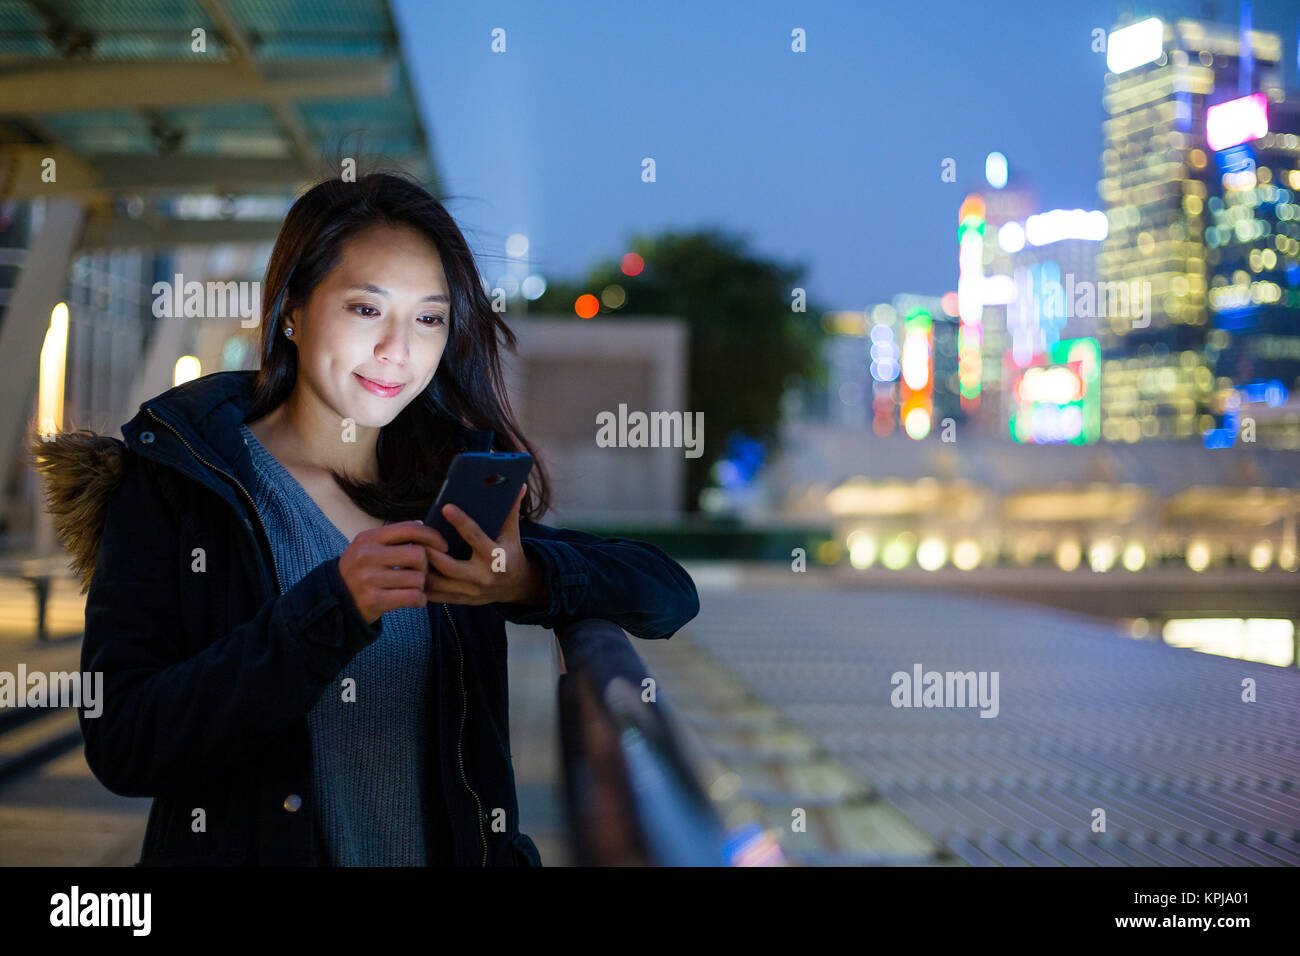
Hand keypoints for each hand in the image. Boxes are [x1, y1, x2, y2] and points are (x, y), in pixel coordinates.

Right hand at [337, 521, 446, 625]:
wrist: (335, 600)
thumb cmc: (360, 571)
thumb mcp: (368, 547)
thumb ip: (392, 537)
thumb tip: (421, 524)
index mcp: (368, 538)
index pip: (409, 529)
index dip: (432, 536)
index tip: (443, 546)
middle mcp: (367, 555)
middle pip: (418, 555)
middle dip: (425, 566)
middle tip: (420, 573)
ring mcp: (369, 578)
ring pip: (418, 578)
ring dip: (421, 585)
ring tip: (412, 587)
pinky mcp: (373, 600)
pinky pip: (412, 597)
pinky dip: (419, 600)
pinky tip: (414, 599)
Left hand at [421, 484, 547, 606]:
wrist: (516, 587)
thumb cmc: (511, 553)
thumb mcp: (513, 533)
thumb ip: (511, 511)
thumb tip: (519, 485)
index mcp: (496, 557)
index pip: (475, 537)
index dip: (461, 521)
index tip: (446, 507)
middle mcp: (483, 577)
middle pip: (449, 566)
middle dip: (429, 552)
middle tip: (415, 537)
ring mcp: (470, 592)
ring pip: (437, 584)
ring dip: (420, 569)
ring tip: (408, 553)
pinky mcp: (461, 600)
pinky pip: (435, 596)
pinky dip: (420, 584)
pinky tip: (410, 570)